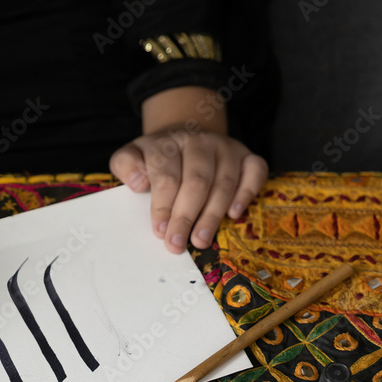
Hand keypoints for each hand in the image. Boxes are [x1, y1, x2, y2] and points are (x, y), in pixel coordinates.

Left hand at [110, 128, 267, 252]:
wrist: (183, 138)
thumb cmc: (156, 158)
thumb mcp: (131, 156)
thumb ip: (126, 165)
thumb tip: (139, 183)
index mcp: (168, 142)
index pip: (167, 176)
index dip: (163, 206)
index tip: (159, 231)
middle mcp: (199, 141)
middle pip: (196, 182)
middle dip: (185, 216)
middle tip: (177, 244)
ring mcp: (226, 147)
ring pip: (224, 181)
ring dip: (212, 214)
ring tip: (200, 240)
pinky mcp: (247, 155)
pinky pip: (255, 171)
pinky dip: (247, 193)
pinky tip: (234, 214)